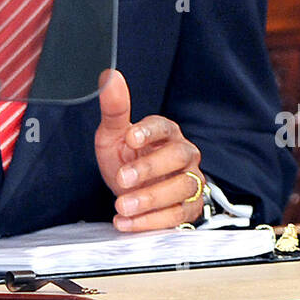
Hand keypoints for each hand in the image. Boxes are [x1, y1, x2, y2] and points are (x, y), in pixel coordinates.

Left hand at [94, 69, 205, 230]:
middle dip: (149, 169)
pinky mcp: (190, 207)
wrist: (131, 190)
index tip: (130, 138)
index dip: (148, 132)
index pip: (163, 126)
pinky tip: (127, 222)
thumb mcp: (113, 134)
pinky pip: (178, 215)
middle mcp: (184, 154)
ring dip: (150, 199)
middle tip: (122, 179)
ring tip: (122, 207)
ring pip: (180, 188)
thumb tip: (109, 76)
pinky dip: (152, 222)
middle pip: (177, 157)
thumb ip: (113, 108)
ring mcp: (190, 181)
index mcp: (166, 132)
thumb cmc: (126, 157)